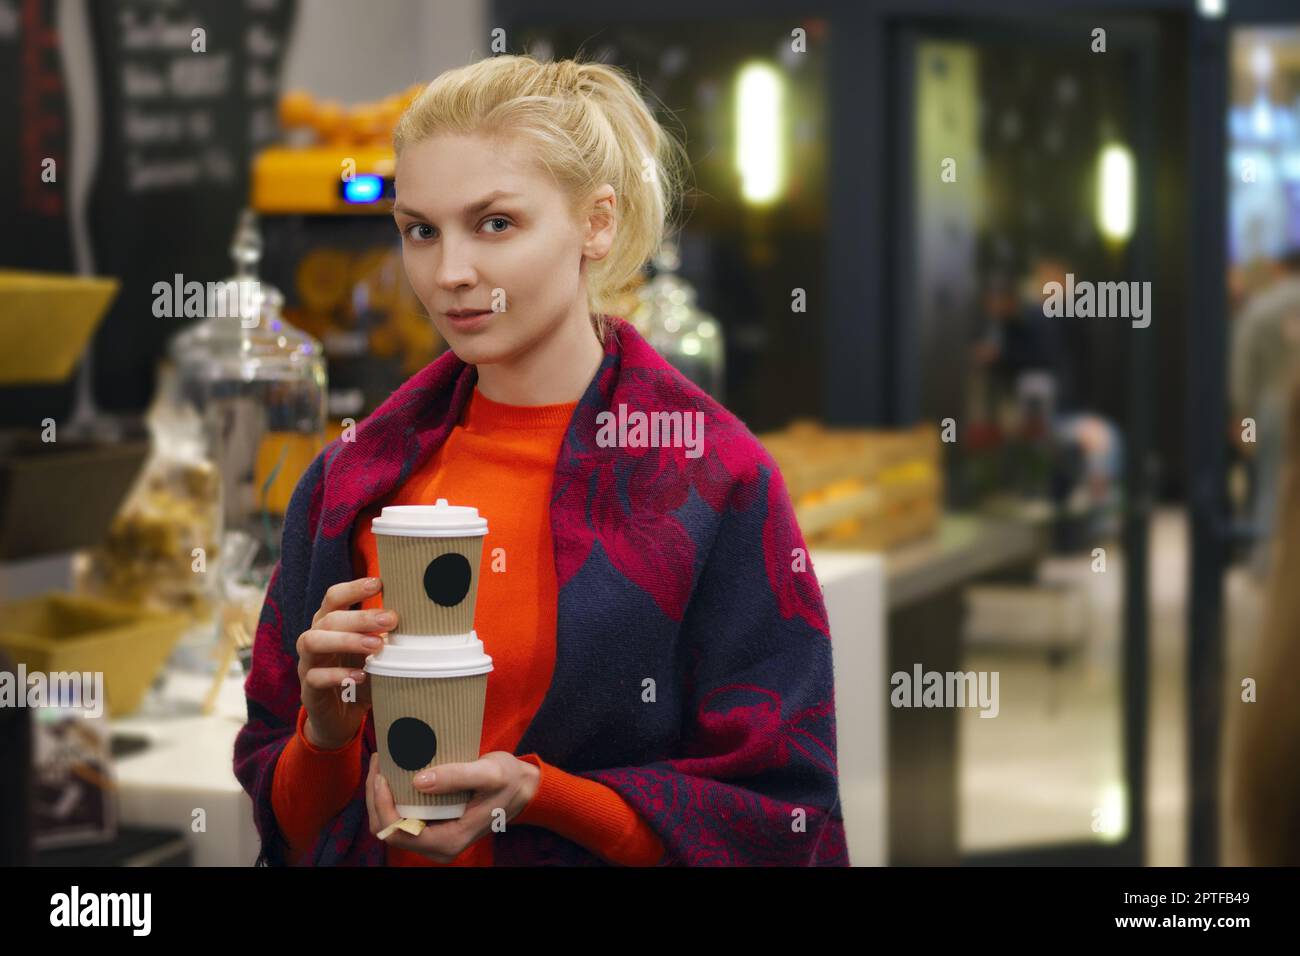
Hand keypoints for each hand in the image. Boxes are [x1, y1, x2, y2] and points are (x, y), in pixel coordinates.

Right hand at [297, 577, 396, 750]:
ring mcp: (307, 664)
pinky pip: (315, 677)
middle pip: (328, 618)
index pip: (333, 597)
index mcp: (330, 624)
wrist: (340, 720)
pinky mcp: (308, 691)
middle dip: (360, 616)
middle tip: (390, 619)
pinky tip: (361, 676)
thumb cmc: (360, 677)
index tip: (379, 583)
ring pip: (313, 641)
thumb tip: (423, 620)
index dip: (353, 588)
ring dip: (347, 640)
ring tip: (376, 646)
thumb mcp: (376, 655)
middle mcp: (314, 639)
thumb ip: (389, 637)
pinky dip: (339, 675)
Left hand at [366, 751, 540, 862]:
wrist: (522, 788)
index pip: (398, 833)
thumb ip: (457, 776)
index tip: (382, 775)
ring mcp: (433, 837)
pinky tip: (393, 771)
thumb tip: (417, 782)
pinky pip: (401, 816)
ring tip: (383, 762)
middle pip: (388, 830)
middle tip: (379, 761)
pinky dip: (392, 796)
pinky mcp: (433, 825)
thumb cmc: (509, 780)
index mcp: (448, 841)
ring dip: (381, 796)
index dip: (382, 806)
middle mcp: (437, 845)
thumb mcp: (489, 773)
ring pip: (391, 823)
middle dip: (376, 797)